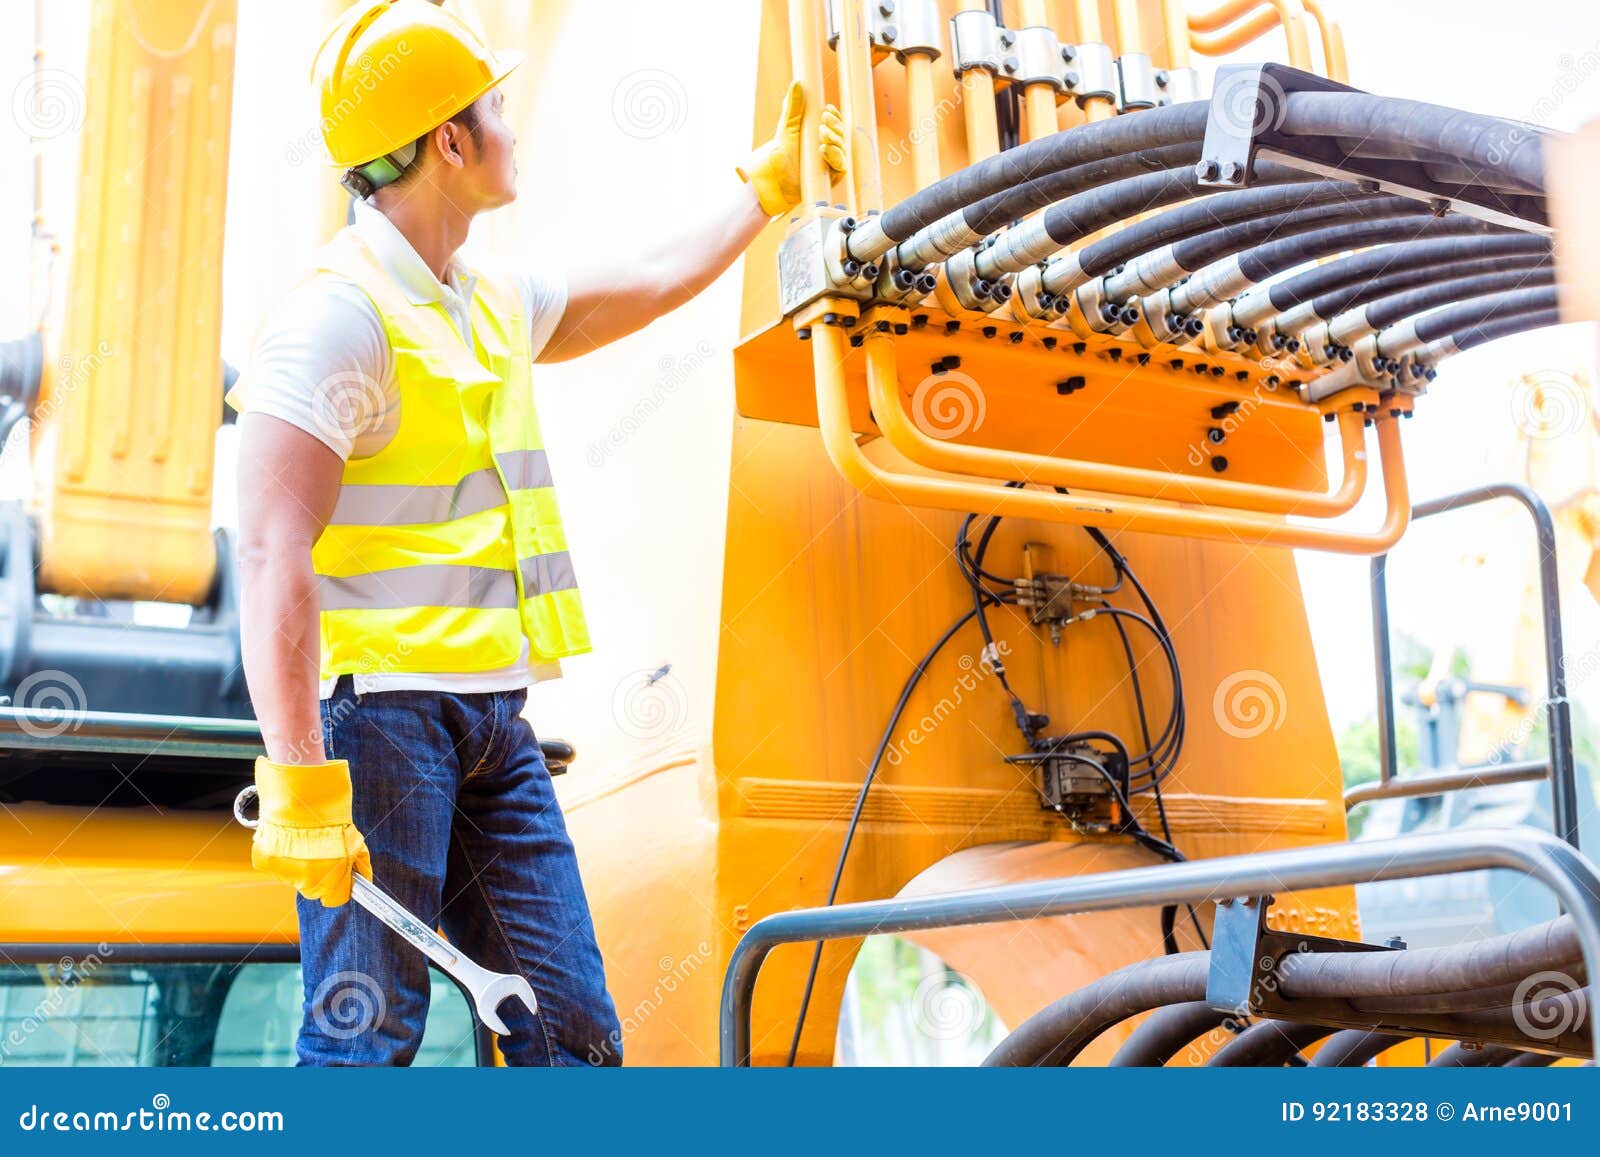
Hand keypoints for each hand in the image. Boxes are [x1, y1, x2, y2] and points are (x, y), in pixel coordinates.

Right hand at [249, 756, 372, 906]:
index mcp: (332, 874)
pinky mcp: (264, 862)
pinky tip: (287, 838)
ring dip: (298, 865)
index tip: (338, 877)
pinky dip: (280, 857)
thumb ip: (359, 864)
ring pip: (293, 878)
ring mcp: (283, 871)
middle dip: (319, 875)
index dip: (338, 887)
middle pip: (314, 890)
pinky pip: (276, 867)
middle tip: (319, 851)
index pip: (335, 899)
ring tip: (302, 840)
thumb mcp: (354, 838)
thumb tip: (363, 881)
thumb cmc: (330, 813)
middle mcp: (307, 877)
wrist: (299, 792)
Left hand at [736, 80, 848, 217]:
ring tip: (822, 135)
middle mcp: (828, 148)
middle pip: (841, 133)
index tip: (827, 109)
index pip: (834, 122)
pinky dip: (835, 156)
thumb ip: (793, 107)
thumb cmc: (780, 156)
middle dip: (835, 125)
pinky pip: (841, 165)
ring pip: (843, 148)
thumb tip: (797, 82)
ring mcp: (831, 163)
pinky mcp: (832, 177)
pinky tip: (824, 150)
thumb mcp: (787, 128)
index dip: (833, 115)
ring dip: (835, 139)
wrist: (774, 181)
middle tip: (824, 119)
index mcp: (820, 135)